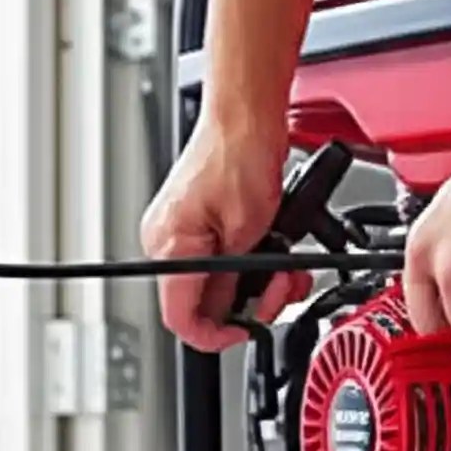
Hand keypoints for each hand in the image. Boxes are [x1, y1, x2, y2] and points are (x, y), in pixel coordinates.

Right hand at [141, 118, 311, 351]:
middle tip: (279, 286)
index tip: (246, 330)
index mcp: (169, 247)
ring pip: (219, 282)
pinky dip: (252, 262)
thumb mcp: (250, 230)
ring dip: (257, 281)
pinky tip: (273, 249)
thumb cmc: (241, 153)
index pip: (181, 319)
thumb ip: (240, 279)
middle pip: (204, 302)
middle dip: (250, 301)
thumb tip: (239, 311)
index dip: (217, 336)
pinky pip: (222, 259)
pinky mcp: (197, 222)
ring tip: (284, 265)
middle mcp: (166, 241)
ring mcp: (180, 232)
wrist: (244, 114)